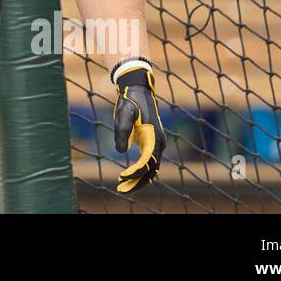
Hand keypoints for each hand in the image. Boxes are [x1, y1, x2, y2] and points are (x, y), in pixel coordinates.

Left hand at [111, 59, 165, 192]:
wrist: (138, 90)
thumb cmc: (130, 101)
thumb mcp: (124, 113)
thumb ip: (122, 131)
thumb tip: (121, 151)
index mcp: (154, 137)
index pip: (147, 162)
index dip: (135, 172)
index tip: (122, 177)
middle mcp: (159, 143)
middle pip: (151, 169)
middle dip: (138, 181)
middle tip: (121, 189)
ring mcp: (157, 144)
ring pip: (152, 168)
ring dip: (140, 179)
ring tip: (124, 187)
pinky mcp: (152, 143)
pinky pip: (149, 162)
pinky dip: (142, 172)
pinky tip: (131, 178)